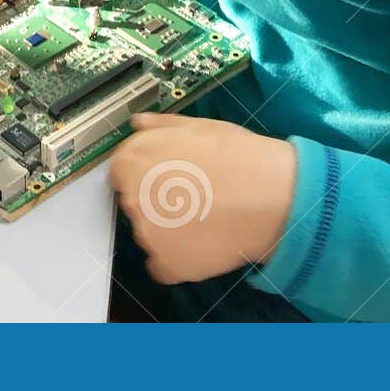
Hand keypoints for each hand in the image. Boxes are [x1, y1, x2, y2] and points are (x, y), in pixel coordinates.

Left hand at [109, 114, 296, 284]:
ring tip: (207, 219)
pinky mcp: (167, 264)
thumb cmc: (235, 153)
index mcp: (131, 161)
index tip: (171, 177)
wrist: (269, 194)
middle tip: (193, 196)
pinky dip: (179, 261)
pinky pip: (163, 266)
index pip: (121, 173)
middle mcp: (131, 198)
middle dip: (157, 201)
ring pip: (150, 235)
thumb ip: (159, 126)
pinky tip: (205, 244)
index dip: (147, 174)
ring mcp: (147, 235)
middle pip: (135, 203)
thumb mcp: (195, 126)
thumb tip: (137, 124)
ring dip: (169, 231)